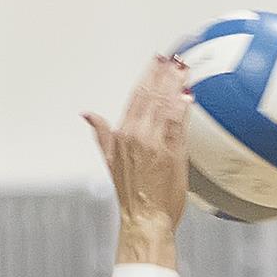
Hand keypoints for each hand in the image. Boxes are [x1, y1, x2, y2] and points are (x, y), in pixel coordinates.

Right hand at [85, 56, 191, 246]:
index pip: (137, 96)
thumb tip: (87, 114)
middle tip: (174, 57)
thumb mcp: (110, 161)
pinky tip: (188, 95)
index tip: (157, 61)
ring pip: (165, 104)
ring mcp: (154, 142)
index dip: (148, 75)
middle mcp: (137, 134)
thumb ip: (101, 134)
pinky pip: (178, 123)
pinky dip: (182, 107)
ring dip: (175, 84)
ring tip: (184, 69)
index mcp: (123, 133)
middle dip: (163, 73)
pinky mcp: (171, 152)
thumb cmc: (132, 195)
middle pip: (152, 95)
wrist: (144, 218)